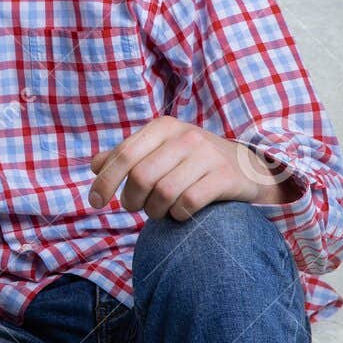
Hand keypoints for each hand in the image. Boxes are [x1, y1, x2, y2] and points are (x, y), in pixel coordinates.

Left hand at [87, 116, 302, 219]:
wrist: (248, 166)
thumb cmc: (193, 162)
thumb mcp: (160, 150)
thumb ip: (127, 156)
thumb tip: (94, 165)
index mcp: (163, 127)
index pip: (123, 155)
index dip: (104, 182)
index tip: (95, 202)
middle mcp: (185, 136)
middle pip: (141, 177)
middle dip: (131, 201)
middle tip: (136, 208)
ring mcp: (208, 155)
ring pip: (164, 193)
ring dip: (155, 211)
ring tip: (160, 211)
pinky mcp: (226, 177)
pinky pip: (189, 203)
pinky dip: (178, 215)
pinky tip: (181, 213)